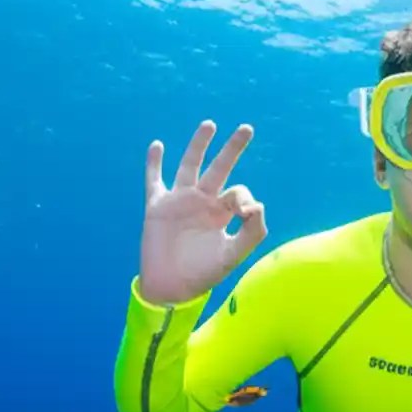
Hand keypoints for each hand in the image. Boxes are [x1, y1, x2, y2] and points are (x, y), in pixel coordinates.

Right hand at [138, 120, 266, 305]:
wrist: (172, 287)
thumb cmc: (204, 273)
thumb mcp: (234, 254)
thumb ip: (252, 232)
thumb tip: (258, 204)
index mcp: (223, 213)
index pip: (238, 191)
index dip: (244, 197)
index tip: (244, 212)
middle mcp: (203, 202)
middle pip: (220, 168)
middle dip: (232, 148)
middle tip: (247, 128)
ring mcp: (180, 201)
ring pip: (190, 166)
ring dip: (198, 145)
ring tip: (210, 124)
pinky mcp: (157, 206)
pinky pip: (154, 180)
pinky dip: (153, 163)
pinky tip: (157, 145)